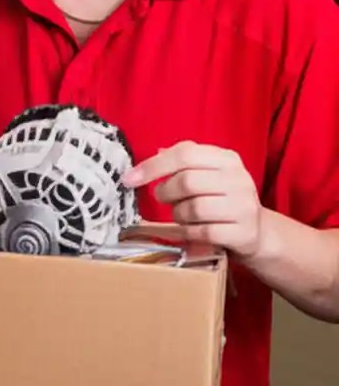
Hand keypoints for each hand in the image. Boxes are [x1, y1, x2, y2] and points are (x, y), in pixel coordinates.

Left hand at [123, 141, 263, 258]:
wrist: (256, 230)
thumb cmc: (221, 197)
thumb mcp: (207, 172)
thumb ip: (183, 160)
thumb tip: (156, 153)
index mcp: (227, 159)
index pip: (184, 154)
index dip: (153, 166)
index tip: (129, 179)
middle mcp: (239, 179)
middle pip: (186, 181)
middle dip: (165, 192)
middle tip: (162, 198)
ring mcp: (244, 207)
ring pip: (193, 209)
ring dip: (177, 214)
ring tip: (182, 214)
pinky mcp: (243, 233)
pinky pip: (202, 232)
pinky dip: (189, 232)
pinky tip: (192, 229)